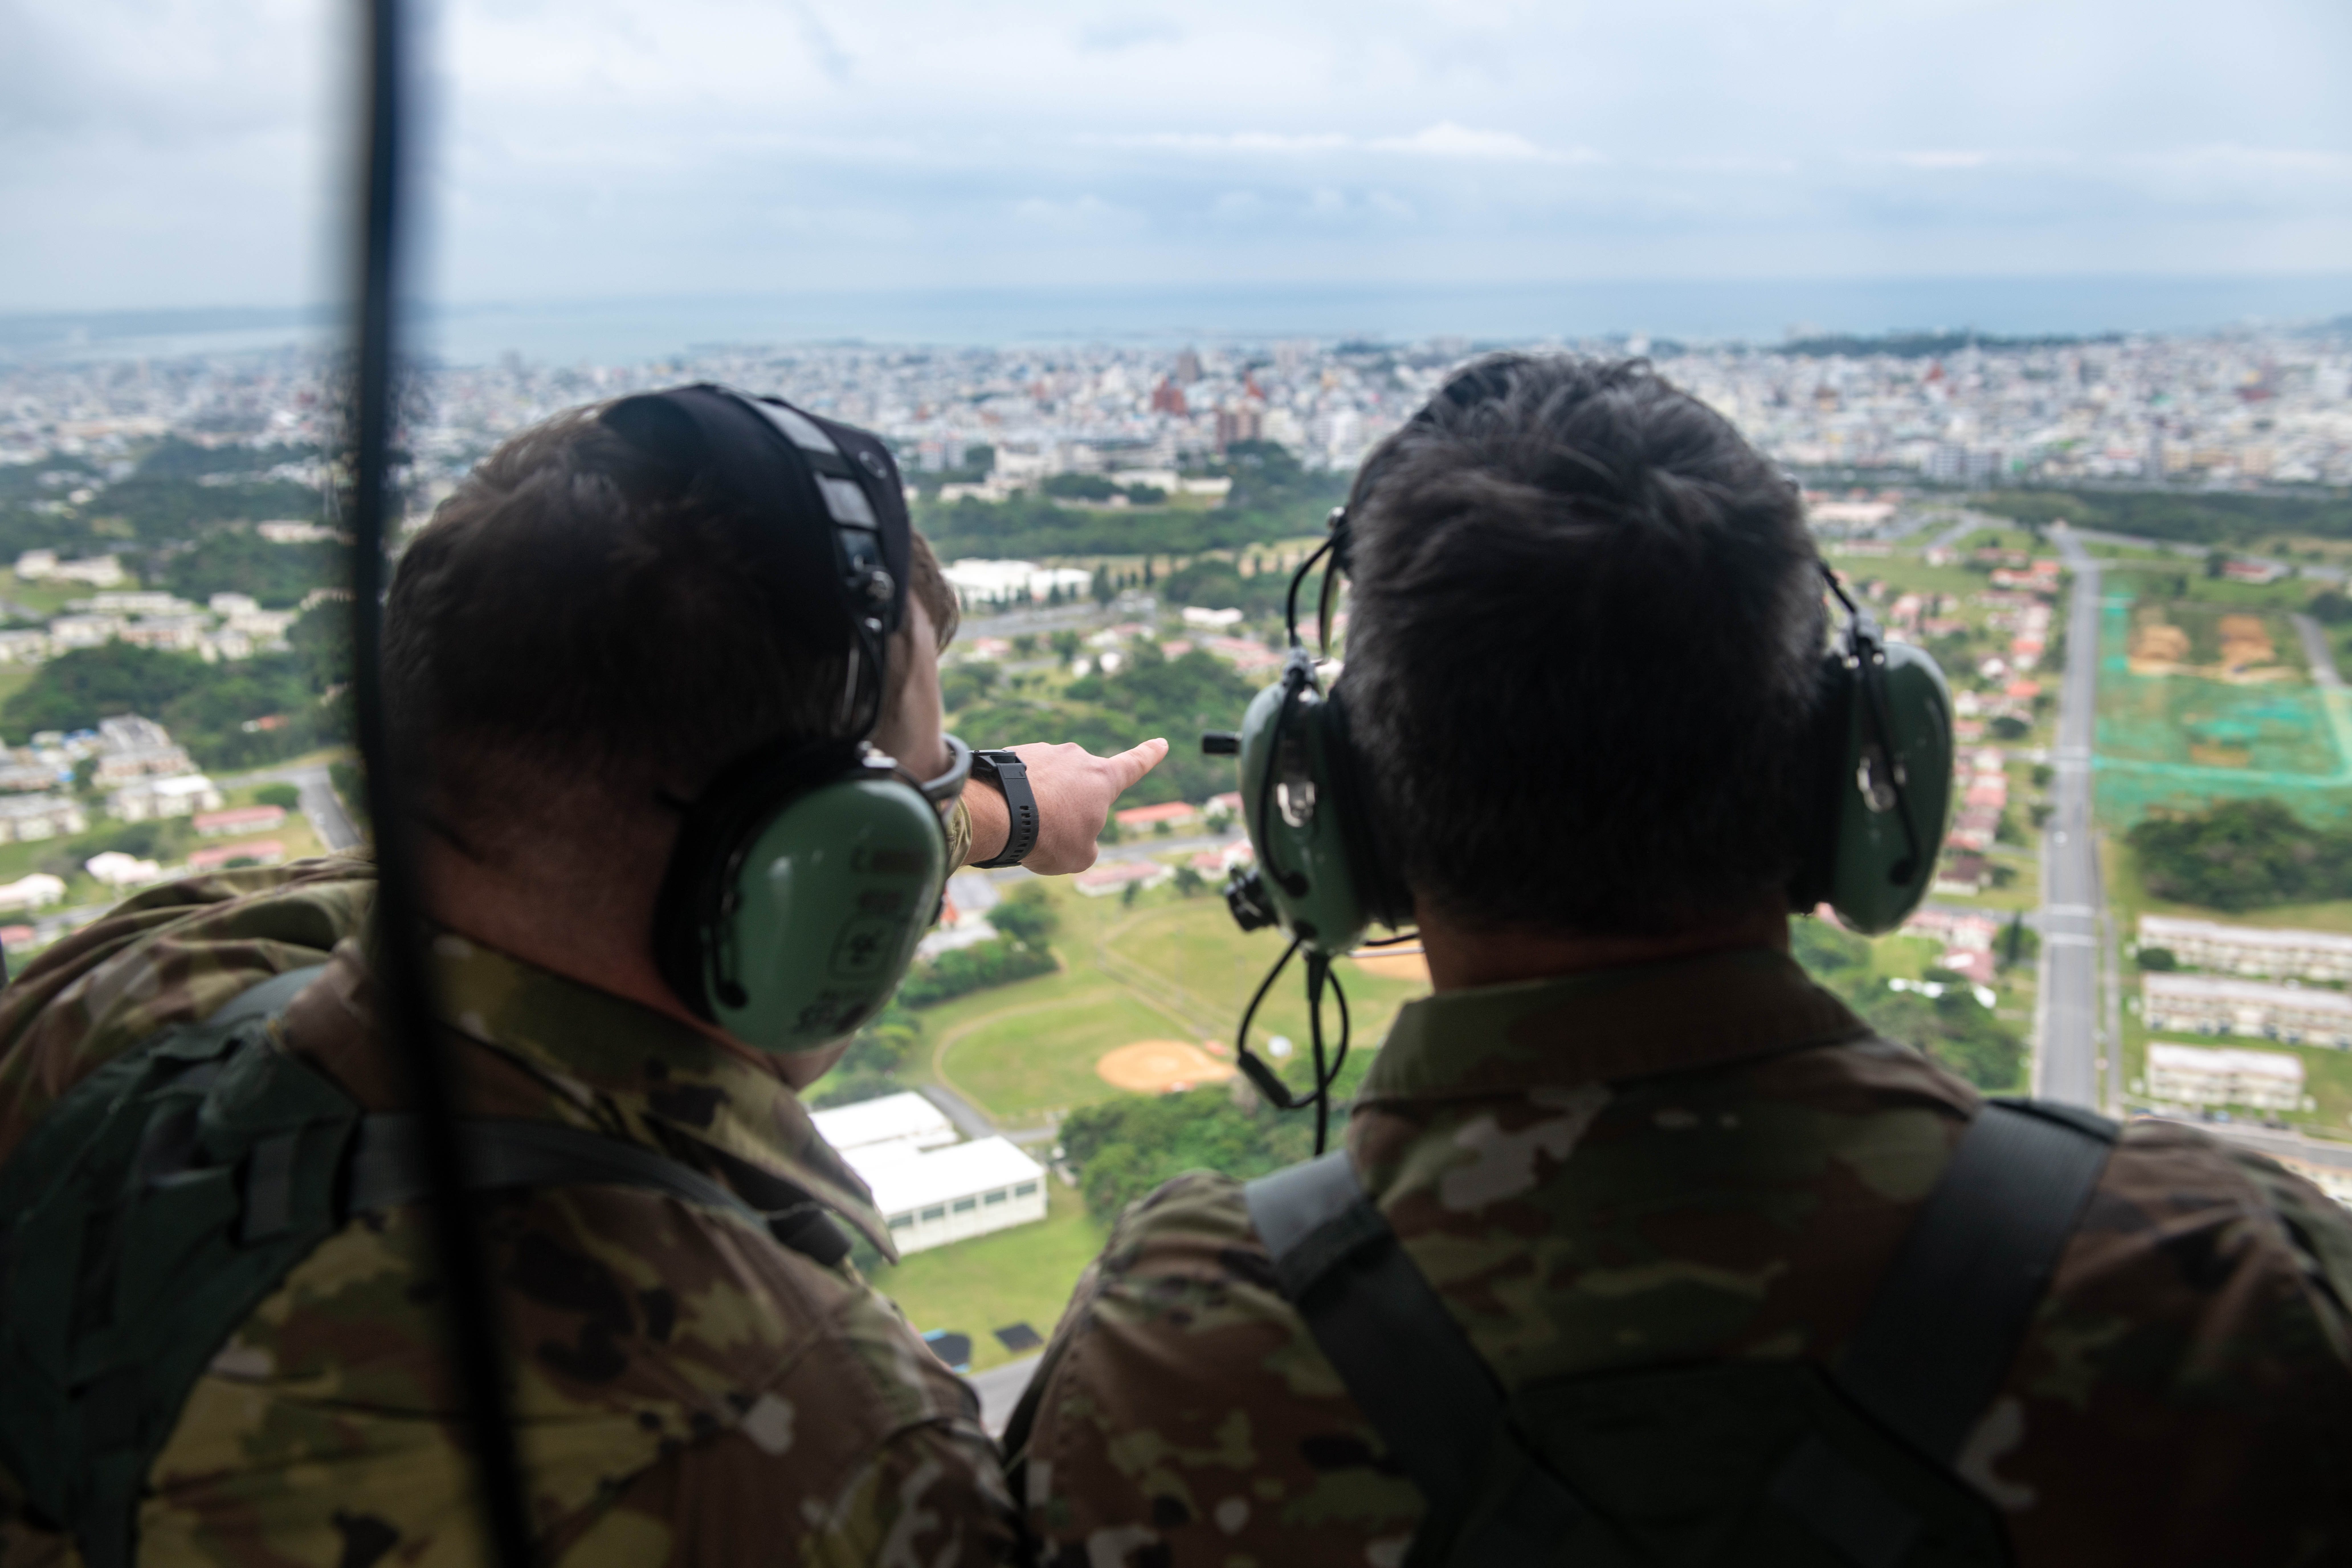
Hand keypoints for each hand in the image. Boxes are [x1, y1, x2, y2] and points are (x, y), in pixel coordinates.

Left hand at [963, 738, 1167, 874]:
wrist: (996, 814)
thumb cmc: (1047, 837)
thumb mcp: (1079, 856)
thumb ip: (1086, 844)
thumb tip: (1072, 831)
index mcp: (1102, 779)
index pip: (1134, 765)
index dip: (1149, 756)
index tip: (1161, 743)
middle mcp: (1076, 758)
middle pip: (1079, 785)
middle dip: (1067, 808)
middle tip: (1050, 832)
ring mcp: (1044, 752)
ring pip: (1047, 783)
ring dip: (1039, 802)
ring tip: (1022, 824)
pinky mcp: (1014, 753)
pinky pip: (1021, 779)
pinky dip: (1016, 795)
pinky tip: (1004, 811)